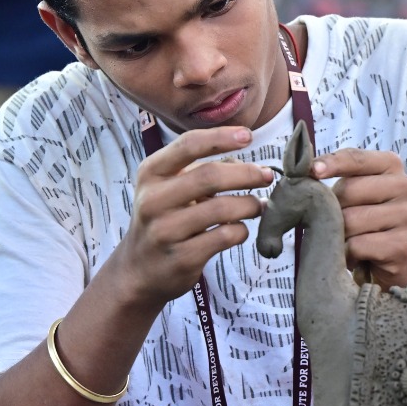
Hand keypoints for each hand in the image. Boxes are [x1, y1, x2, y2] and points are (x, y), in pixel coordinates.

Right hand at [107, 127, 275, 308]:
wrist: (140, 269)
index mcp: (150, 173)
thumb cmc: (162, 219)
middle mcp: (154, 200)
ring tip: (257, 205)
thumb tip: (243, 161)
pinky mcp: (182, 257)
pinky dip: (241, 230)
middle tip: (266, 176)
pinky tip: (241, 228)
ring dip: (249, 204)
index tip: (248, 136)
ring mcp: (166, 230)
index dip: (221, 137)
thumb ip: (198, 170)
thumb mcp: (167, 188)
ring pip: (222, 208)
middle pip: (210, 176)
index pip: (188, 145)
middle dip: (246, 174)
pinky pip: (225, 236)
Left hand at [311, 149, 406, 288]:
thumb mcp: (350, 191)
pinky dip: (348, 253)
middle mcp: (406, 186)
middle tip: (335, 222)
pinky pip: (357, 245)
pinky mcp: (401, 246)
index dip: (332, 163)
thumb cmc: (363, 219)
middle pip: (349, 190)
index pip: (356, 158)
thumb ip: (333, 175)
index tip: (313, 170)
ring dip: (339, 233)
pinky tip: (355, 255)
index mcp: (391, 165)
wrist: (387, 260)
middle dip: (332, 208)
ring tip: (347, 239)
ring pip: (351, 220)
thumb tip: (310, 169)